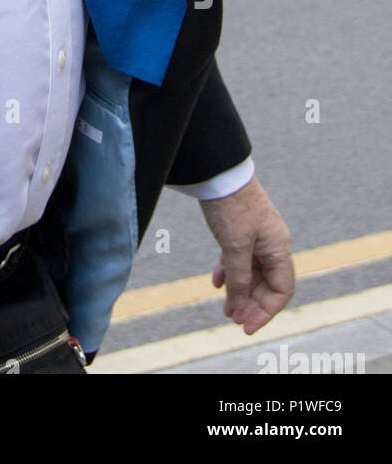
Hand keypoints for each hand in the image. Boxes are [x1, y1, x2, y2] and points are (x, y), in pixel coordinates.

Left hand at [200, 175, 294, 333]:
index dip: (266, 311)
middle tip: (232, 319)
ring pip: (252, 272)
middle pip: (266, 284)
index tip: (247, 325)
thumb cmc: (231, 205)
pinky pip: (239, 258)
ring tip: (224, 308)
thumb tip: (239, 306)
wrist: (218, 171)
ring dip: (239, 291)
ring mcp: (257, 237)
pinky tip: (216, 282)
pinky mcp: (241, 229)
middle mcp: (272, 244)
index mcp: (278, 248)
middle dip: (251, 304)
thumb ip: (238, 277)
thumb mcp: (234, 246)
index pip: (281, 290)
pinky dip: (229, 272)